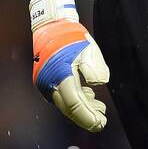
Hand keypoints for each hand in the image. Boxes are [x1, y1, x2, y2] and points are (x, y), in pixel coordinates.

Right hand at [29, 0, 109, 128]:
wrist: (50, 26)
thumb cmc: (70, 37)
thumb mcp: (88, 49)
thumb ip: (95, 67)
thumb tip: (99, 83)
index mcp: (60, 75)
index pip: (74, 104)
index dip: (88, 116)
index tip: (100, 122)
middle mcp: (49, 83)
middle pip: (69, 109)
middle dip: (86, 118)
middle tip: (101, 122)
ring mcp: (46, 83)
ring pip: (65, 104)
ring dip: (82, 109)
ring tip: (100, 109)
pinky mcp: (46, 81)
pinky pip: (62, 96)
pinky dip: (76, 100)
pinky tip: (89, 97)